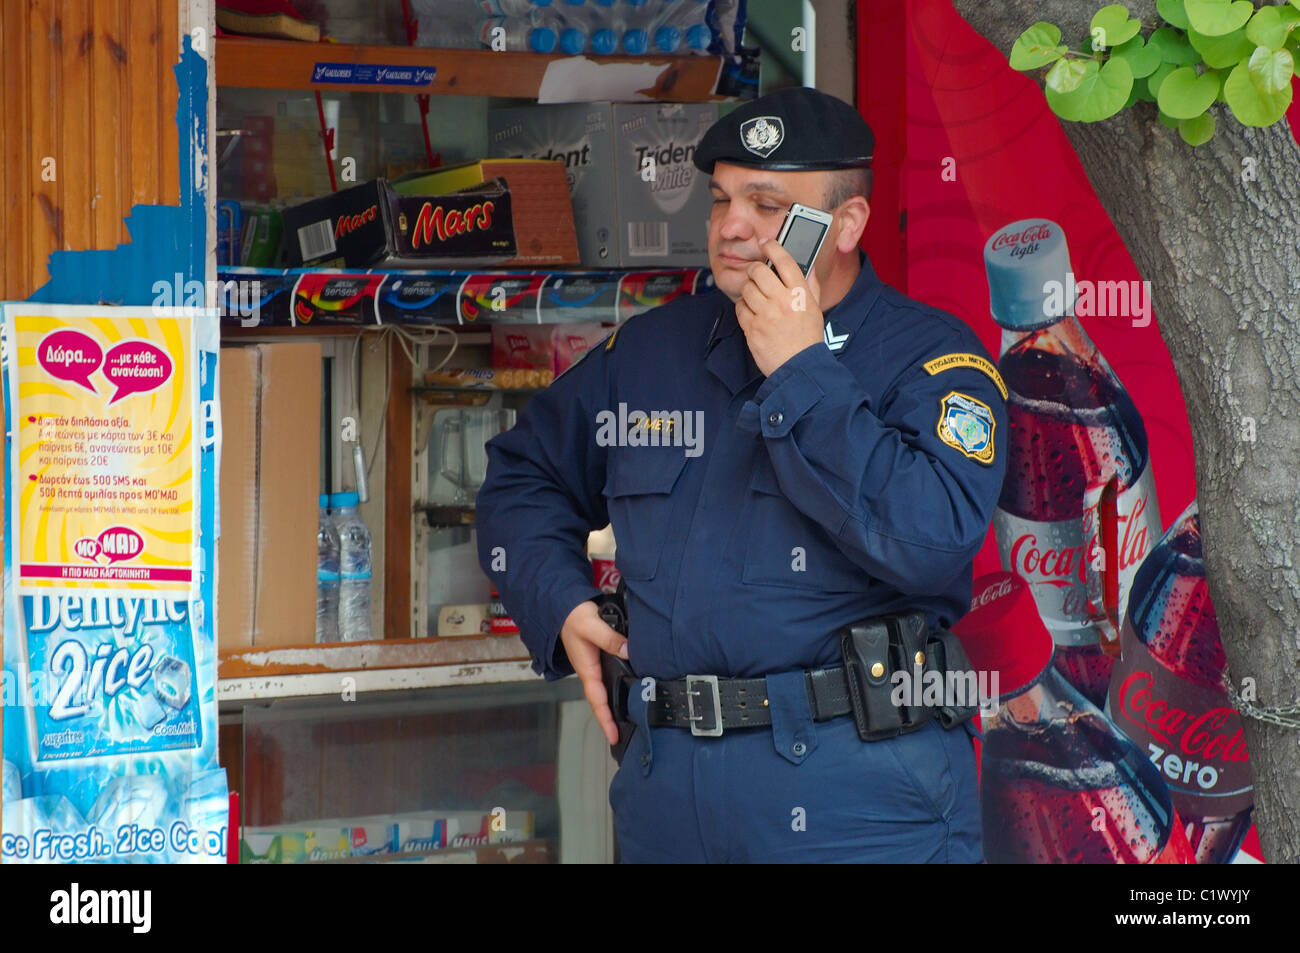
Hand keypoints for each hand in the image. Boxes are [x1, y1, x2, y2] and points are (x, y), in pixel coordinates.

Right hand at [559, 599, 628, 745]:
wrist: (564, 607)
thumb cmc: (573, 617)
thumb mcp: (591, 626)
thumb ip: (610, 638)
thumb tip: (629, 651)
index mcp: (587, 669)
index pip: (597, 700)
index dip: (606, 720)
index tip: (613, 736)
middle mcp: (590, 672)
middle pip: (601, 702)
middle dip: (611, 721)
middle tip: (625, 738)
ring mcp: (594, 667)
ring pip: (605, 692)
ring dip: (614, 707)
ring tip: (629, 721)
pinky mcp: (598, 660)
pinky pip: (608, 680)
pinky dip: (616, 690)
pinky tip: (628, 692)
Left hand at [735, 239, 823, 376]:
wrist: (799, 367)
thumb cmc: (808, 340)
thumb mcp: (816, 310)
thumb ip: (811, 287)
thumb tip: (809, 268)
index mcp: (800, 294)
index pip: (784, 260)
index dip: (773, 247)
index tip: (766, 244)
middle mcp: (782, 301)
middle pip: (758, 271)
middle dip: (755, 270)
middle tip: (757, 274)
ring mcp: (765, 315)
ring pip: (746, 288)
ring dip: (748, 289)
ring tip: (756, 297)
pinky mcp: (752, 328)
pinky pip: (740, 308)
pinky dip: (743, 308)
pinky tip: (752, 313)